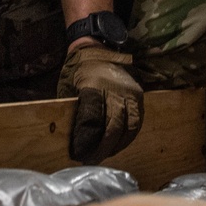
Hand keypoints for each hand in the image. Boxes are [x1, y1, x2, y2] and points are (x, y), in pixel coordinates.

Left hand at [57, 45, 143, 163]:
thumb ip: (73, 110)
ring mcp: (129, 91)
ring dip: (118, 144)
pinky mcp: (138, 94)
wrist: (97, 47)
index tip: (78, 152)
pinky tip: (118, 143)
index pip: (91, 118)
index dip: (85, 138)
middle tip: (92, 159)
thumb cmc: (77, 70)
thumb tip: (73, 139)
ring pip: (129, 125)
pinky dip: (128, 136)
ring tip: (106, 154)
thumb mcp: (68, 87)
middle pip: (113, 125)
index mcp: (92, 84)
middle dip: (103, 146)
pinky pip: (137, 120)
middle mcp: (114, 88)